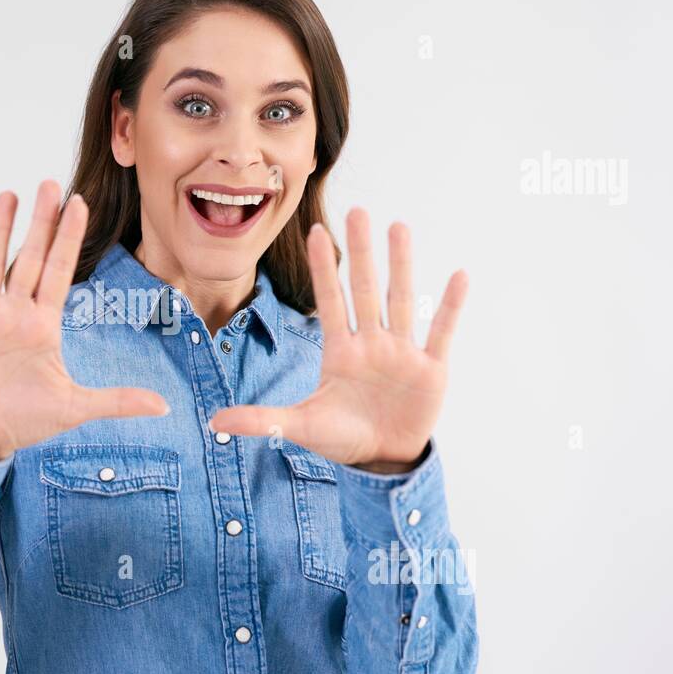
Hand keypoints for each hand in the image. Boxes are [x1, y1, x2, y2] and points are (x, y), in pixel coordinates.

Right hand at [0, 179, 169, 461]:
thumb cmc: (24, 420)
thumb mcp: (74, 409)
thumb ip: (117, 401)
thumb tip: (165, 407)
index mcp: (42, 325)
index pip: (61, 271)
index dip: (70, 238)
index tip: (80, 204)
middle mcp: (13, 313)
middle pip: (30, 257)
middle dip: (41, 221)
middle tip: (50, 183)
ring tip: (8, 195)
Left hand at [208, 208, 466, 469]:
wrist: (382, 462)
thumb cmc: (341, 439)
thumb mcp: (299, 427)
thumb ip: (261, 420)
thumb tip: (214, 421)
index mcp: (339, 352)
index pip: (329, 301)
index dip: (324, 269)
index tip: (316, 232)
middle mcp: (371, 343)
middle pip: (366, 290)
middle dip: (362, 252)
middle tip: (358, 211)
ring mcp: (401, 353)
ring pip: (401, 300)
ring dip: (401, 265)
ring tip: (399, 227)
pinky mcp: (431, 370)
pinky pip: (441, 332)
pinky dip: (450, 306)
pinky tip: (458, 275)